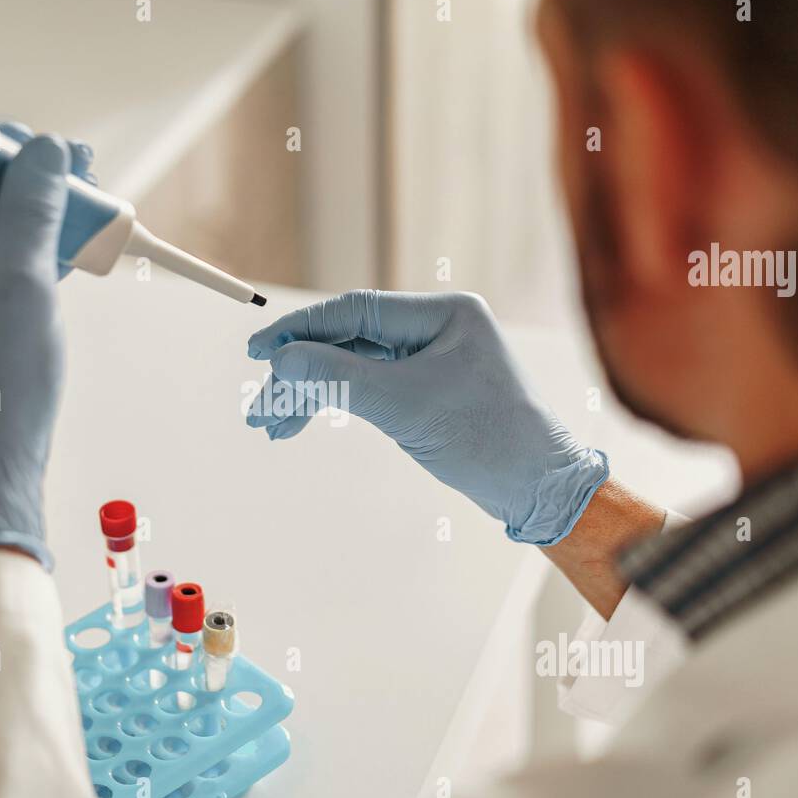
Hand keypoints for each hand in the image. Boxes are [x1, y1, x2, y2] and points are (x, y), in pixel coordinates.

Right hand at [245, 290, 607, 544]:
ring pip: (355, 367)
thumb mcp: (403, 404)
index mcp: (444, 313)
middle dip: (303, 373)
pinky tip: (304, 421)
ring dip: (313, 394)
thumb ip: (337, 376)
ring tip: (272, 426)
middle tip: (262, 407)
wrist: (537, 487)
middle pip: (350, 340)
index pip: (356, 311)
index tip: (259, 351)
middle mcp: (439, 328)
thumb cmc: (486, 438)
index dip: (301, 330)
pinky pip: (371, 388)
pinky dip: (338, 403)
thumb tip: (281, 360)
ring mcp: (434, 359)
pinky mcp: (430, 390)